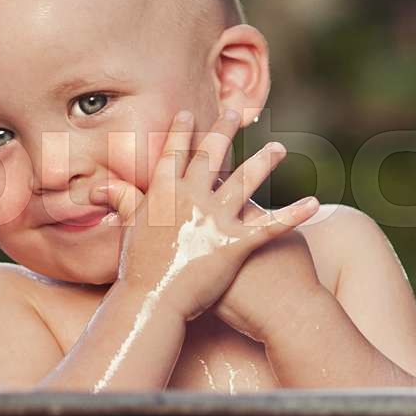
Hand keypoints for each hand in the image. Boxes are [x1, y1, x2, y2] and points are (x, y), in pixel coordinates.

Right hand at [99, 108, 319, 323]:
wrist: (151, 302)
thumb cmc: (136, 270)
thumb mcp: (129, 230)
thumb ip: (123, 202)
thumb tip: (101, 187)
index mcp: (162, 193)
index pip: (173, 153)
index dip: (182, 131)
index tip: (190, 113)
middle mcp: (190, 198)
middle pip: (210, 156)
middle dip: (224, 131)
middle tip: (236, 112)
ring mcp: (214, 219)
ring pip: (245, 182)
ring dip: (264, 162)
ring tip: (279, 148)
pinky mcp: (235, 243)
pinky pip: (271, 225)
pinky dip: (294, 214)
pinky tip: (314, 203)